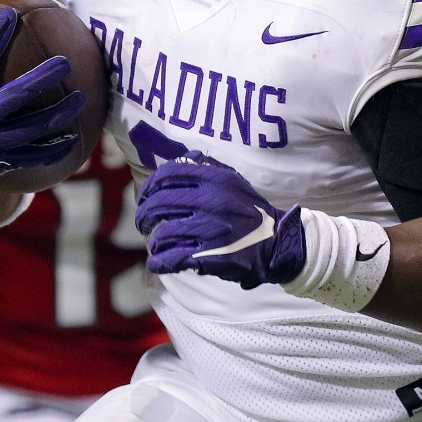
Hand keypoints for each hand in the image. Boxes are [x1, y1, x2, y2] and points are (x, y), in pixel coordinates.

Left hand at [135, 154, 306, 288]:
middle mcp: (211, 201)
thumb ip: (209, 169)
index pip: (168, 175)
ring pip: (163, 233)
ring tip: (156, 244)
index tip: (144, 198)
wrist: (277, 243)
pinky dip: (159, 261)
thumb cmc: (251, 211)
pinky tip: (158, 262)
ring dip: (154, 240)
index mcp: (215, 180)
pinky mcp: (210, 255)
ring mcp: (210, 229)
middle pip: (158, 204)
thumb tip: (183, 159)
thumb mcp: (234, 182)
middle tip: (143, 223)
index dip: (149, 187)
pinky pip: (172, 258)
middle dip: (144, 216)